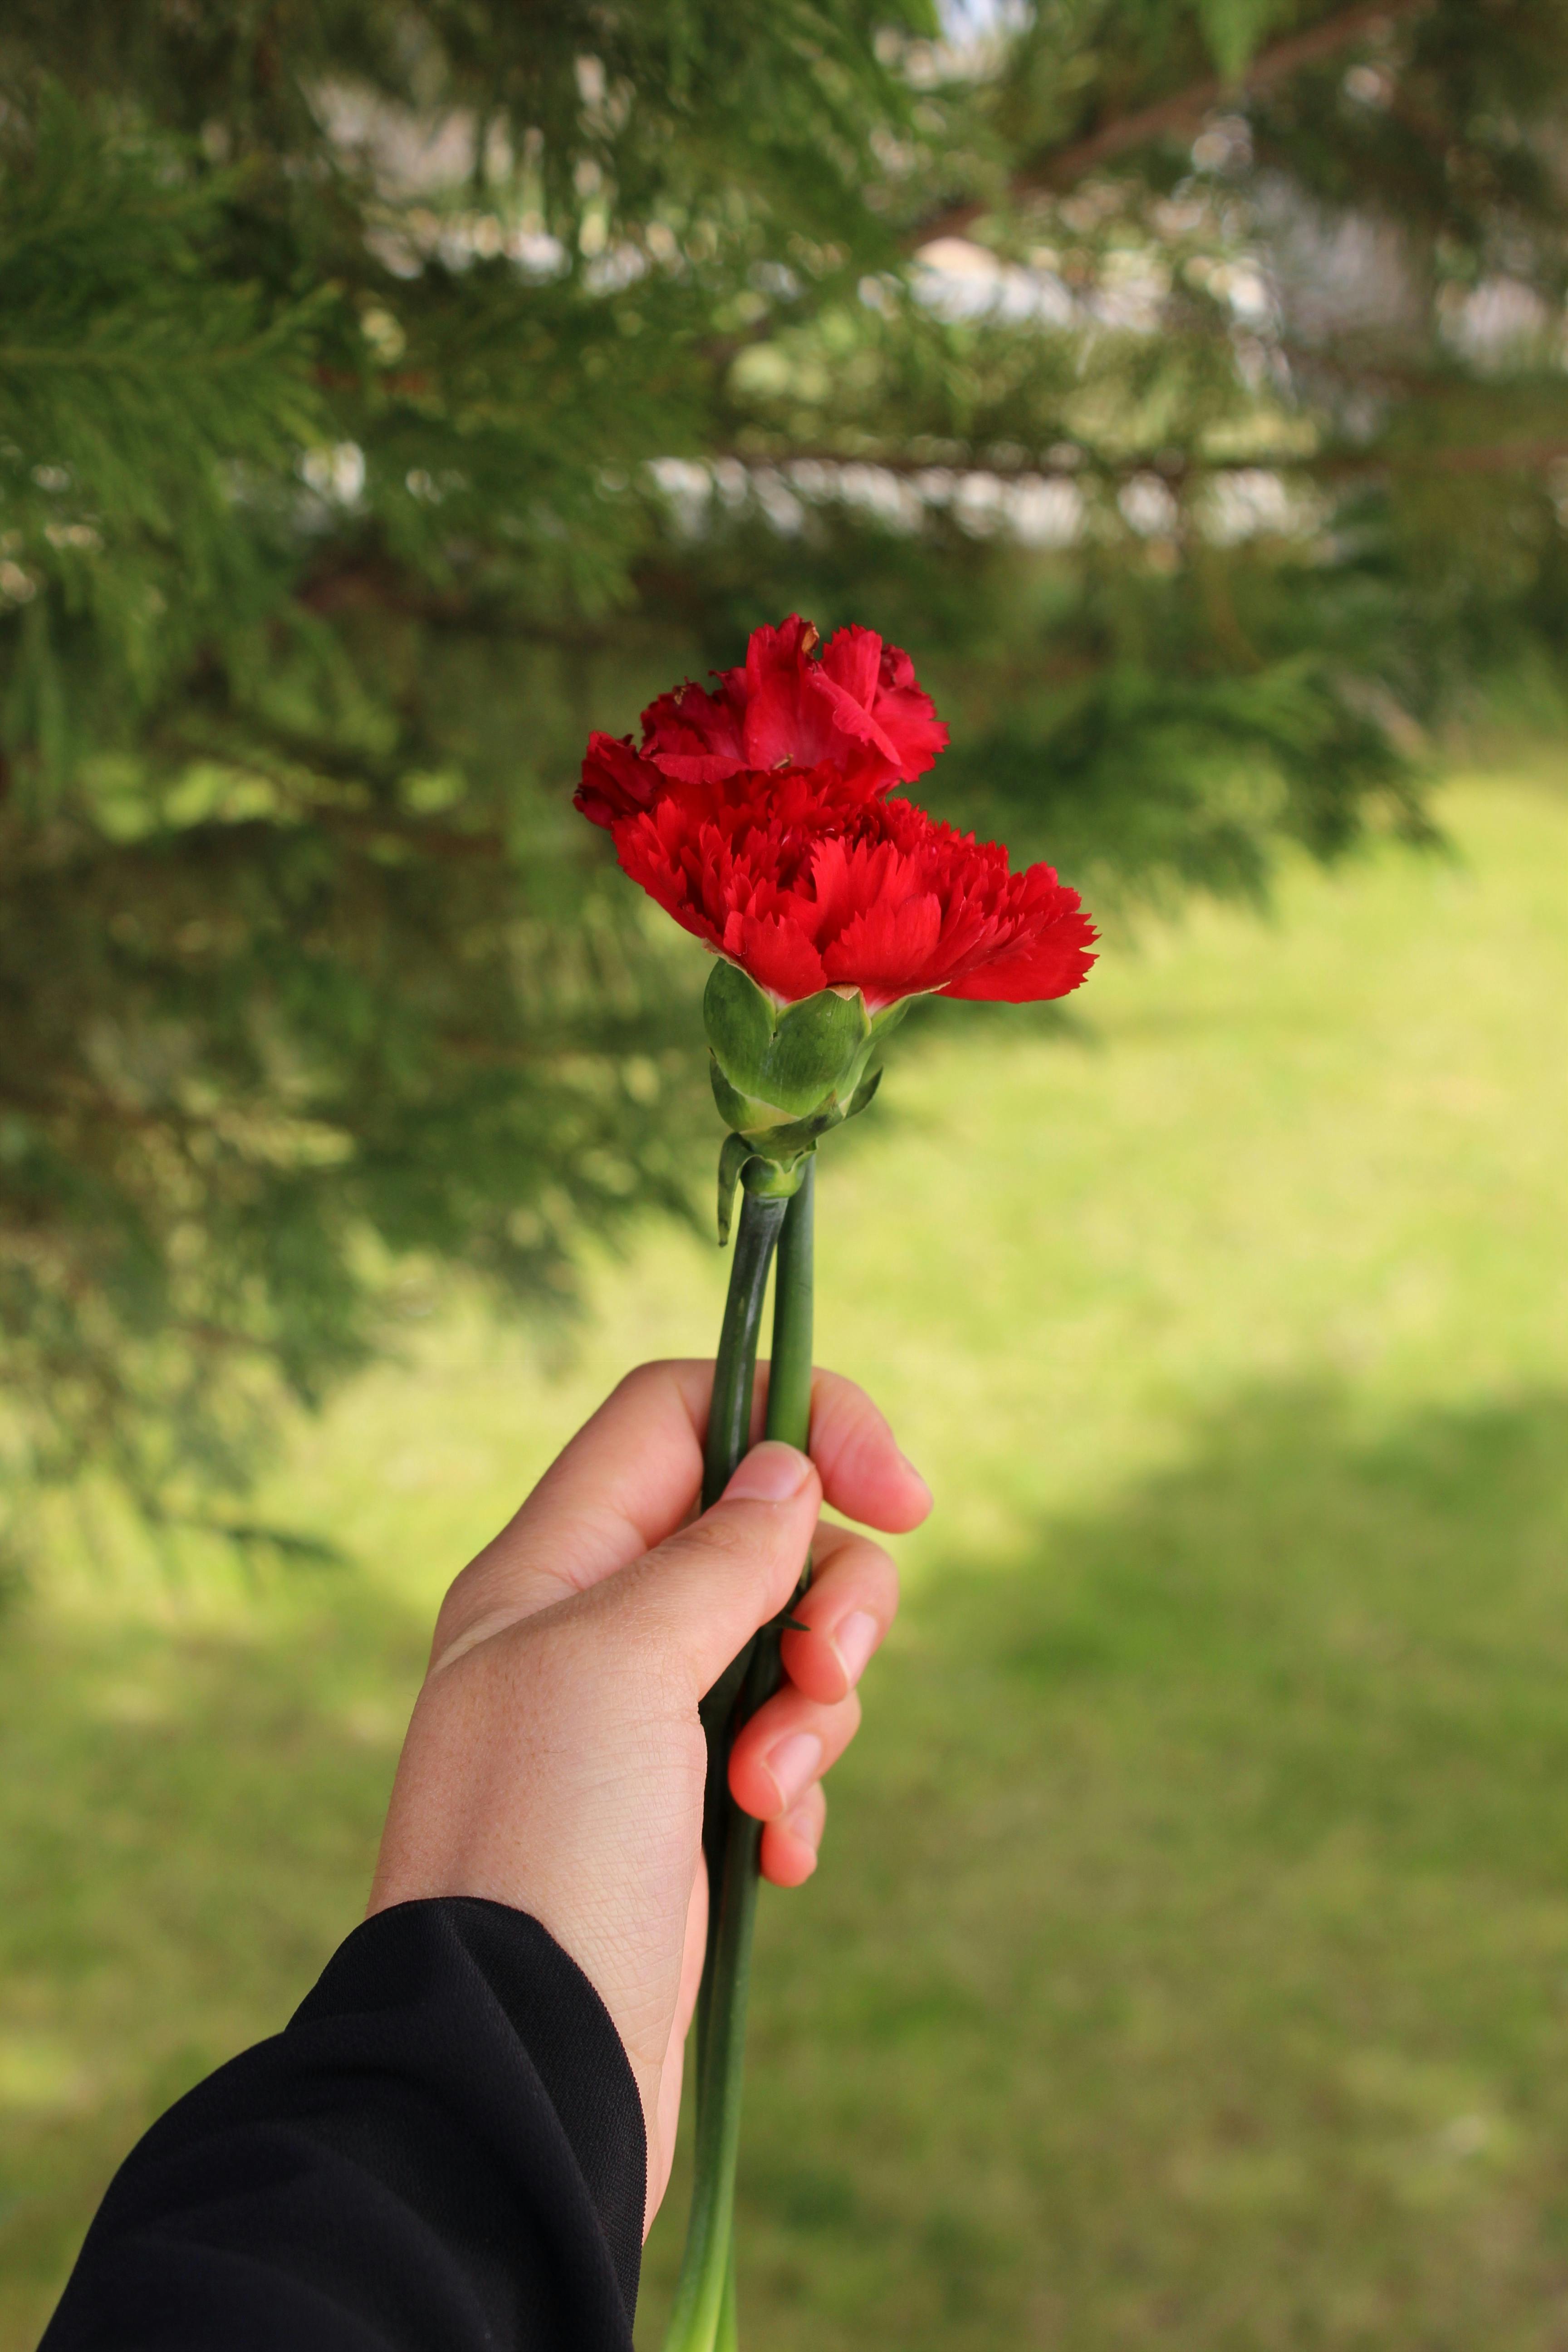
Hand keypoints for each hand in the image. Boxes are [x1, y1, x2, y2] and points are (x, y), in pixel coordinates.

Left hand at [367, 1358, 930, 2226]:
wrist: (514, 2071)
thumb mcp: (622, 1664)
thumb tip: (783, 1466)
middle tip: (818, 1670)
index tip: (897, 1492)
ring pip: (788, 1646)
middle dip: (827, 1595)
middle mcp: (595, 1627)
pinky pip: (785, 1753)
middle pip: (764, 1530)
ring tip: (764, 1798)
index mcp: (555, 1563)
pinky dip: (799, 1793)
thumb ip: (715, 1553)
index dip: (798, 1416)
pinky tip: (776, 1859)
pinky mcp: (683, 1815)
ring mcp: (639, 1724)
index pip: (680, 1410)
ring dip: (813, 1713)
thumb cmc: (544, 1846)